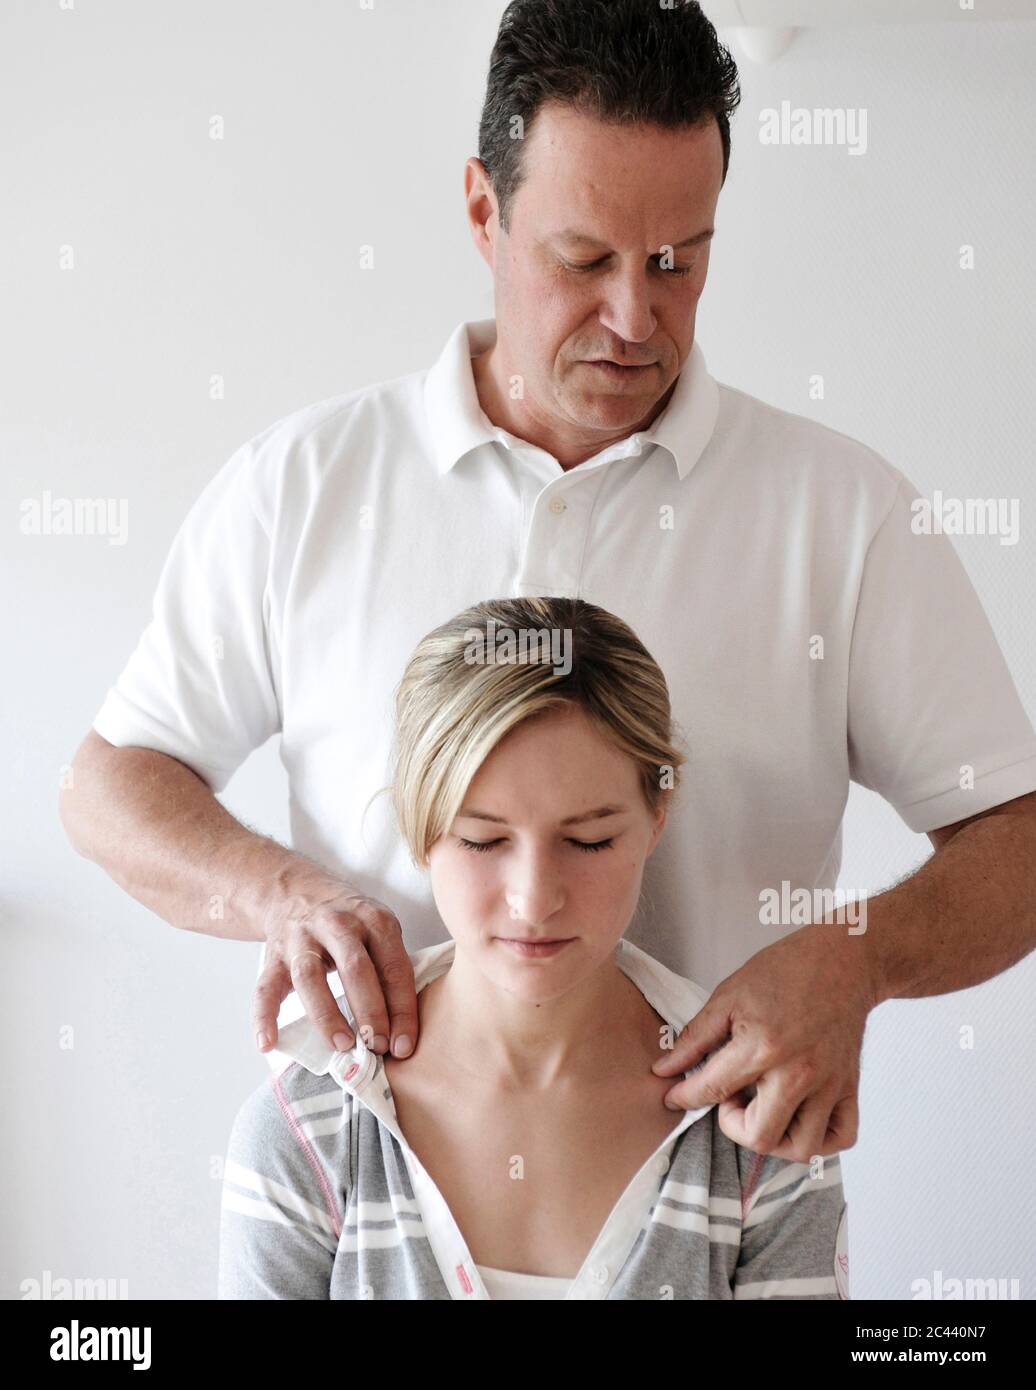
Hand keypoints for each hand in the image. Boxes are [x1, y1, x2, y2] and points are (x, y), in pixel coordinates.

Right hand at [253, 878, 418, 1060]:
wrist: (297, 891)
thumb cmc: (349, 922)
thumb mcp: (378, 928)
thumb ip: (389, 967)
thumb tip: (401, 1028)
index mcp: (373, 920)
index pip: (394, 967)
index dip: (401, 1009)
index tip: (404, 1045)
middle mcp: (337, 924)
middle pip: (355, 968)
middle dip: (370, 1011)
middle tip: (377, 1046)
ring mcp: (301, 939)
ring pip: (310, 977)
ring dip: (327, 1015)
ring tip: (341, 1045)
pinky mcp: (274, 956)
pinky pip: (266, 988)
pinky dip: (264, 1017)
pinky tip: (268, 1044)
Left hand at [652, 922, 878, 1161]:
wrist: (842, 959)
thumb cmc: (785, 971)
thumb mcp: (729, 995)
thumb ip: (695, 1037)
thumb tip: (665, 1070)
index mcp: (762, 1046)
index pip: (712, 1091)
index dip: (684, 1098)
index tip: (675, 1098)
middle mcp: (797, 1072)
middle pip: (759, 1137)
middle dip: (732, 1126)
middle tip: (729, 1098)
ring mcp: (828, 1084)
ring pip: (800, 1148)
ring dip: (774, 1138)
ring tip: (761, 1110)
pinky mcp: (850, 1086)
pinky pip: (841, 1137)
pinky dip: (819, 1140)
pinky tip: (797, 1118)